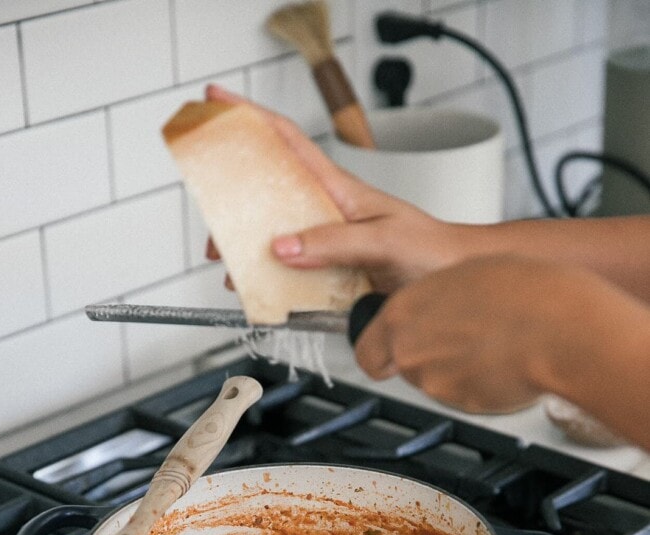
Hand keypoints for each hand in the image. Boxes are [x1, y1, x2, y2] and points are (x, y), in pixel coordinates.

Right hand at [203, 84, 460, 292]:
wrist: (456, 283)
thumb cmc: (431, 251)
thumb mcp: (383, 241)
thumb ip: (334, 242)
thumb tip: (283, 246)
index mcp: (337, 190)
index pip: (287, 142)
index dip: (250, 118)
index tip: (216, 99)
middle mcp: (326, 215)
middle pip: (267, 198)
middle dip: (233, 209)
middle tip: (213, 230)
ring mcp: (326, 246)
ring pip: (274, 243)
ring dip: (249, 258)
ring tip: (233, 272)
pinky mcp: (330, 278)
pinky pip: (292, 280)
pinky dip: (272, 289)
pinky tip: (262, 298)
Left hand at [353, 254, 643, 419]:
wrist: (560, 330)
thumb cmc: (524, 294)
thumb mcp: (467, 273)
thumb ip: (437, 295)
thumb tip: (437, 300)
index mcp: (404, 312)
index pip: (365, 350)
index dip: (377, 351)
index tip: (386, 349)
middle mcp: (411, 352)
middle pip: (403, 365)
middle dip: (425, 356)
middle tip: (458, 337)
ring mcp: (436, 383)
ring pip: (435, 381)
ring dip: (454, 369)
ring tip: (490, 342)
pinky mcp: (464, 406)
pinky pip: (465, 395)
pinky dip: (478, 384)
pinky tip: (503, 361)